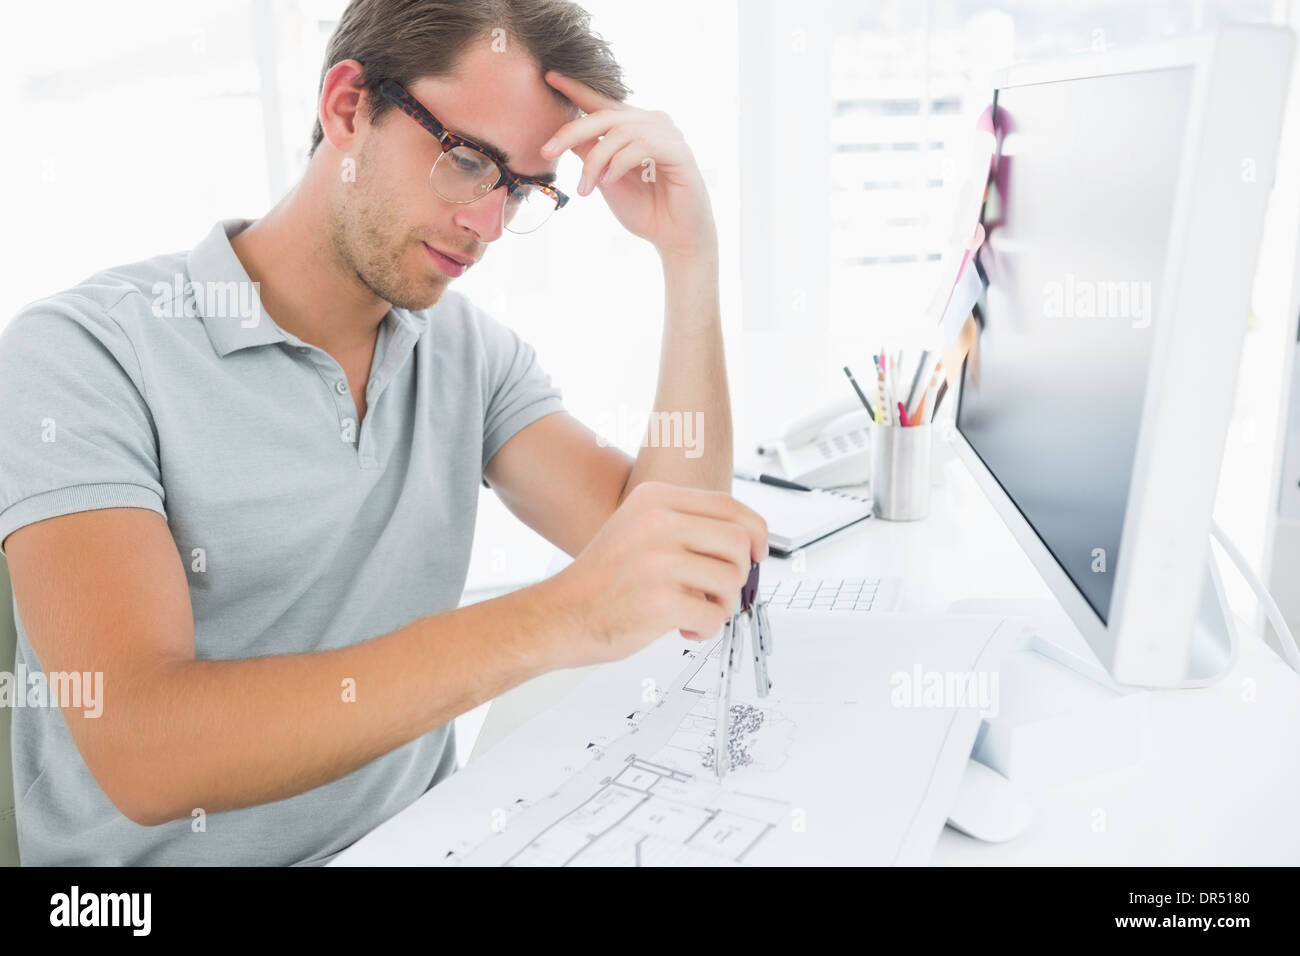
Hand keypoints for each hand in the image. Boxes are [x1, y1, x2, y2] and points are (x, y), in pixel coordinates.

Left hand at [541, 71, 717, 260]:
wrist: (675, 238)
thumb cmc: (645, 210)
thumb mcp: (606, 179)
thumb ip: (590, 154)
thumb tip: (563, 134)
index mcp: (634, 128)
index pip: (602, 104)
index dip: (577, 90)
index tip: (550, 76)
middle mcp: (652, 124)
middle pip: (605, 115)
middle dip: (572, 131)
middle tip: (547, 151)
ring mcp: (668, 134)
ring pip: (620, 132)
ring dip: (596, 160)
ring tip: (585, 188)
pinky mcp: (679, 150)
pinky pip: (641, 146)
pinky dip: (619, 163)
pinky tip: (610, 180)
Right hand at [545, 481, 767, 667]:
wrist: (559, 615)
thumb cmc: (602, 579)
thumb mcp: (638, 527)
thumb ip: (685, 526)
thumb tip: (745, 542)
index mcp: (655, 499)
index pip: (729, 506)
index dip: (754, 531)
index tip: (757, 553)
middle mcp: (658, 523)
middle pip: (739, 542)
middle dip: (738, 574)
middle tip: (719, 592)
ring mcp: (659, 561)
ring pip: (731, 580)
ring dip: (722, 604)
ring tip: (697, 611)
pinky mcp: (661, 600)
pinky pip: (714, 615)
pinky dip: (707, 629)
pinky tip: (685, 628)